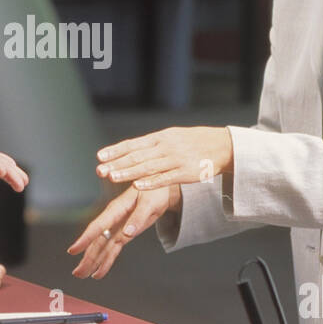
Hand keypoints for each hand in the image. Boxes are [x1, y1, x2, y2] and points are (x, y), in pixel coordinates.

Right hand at [67, 183, 180, 278]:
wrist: (161, 188)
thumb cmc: (155, 191)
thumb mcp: (149, 202)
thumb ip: (138, 217)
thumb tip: (128, 233)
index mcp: (116, 209)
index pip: (98, 226)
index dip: (85, 239)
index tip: (73, 250)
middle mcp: (113, 219)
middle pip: (97, 241)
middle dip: (87, 257)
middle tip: (77, 273)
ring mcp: (117, 227)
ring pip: (102, 247)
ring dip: (93, 262)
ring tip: (82, 275)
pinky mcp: (125, 233)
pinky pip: (113, 249)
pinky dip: (106, 261)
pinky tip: (99, 272)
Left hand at [95, 127, 232, 190]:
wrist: (222, 145)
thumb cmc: (194, 142)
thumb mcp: (173, 136)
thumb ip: (153, 144)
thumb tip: (130, 149)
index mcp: (161, 137)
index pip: (134, 144)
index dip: (116, 151)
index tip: (99, 157)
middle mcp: (166, 147)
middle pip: (137, 156)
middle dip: (117, 164)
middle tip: (100, 171)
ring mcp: (176, 159)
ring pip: (148, 167)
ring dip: (128, 173)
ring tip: (112, 177)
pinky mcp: (186, 172)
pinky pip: (165, 178)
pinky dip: (150, 182)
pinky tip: (137, 186)